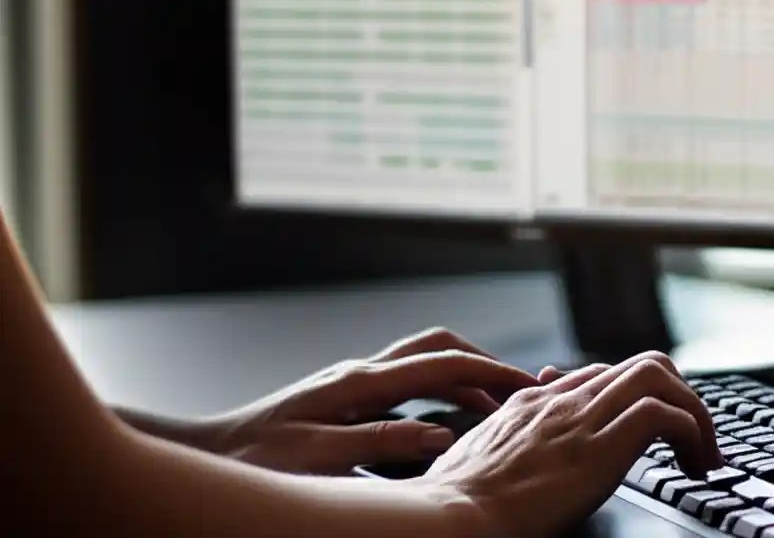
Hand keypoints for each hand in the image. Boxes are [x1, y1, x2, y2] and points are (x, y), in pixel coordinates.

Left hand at [200, 329, 537, 474]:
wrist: (210, 454)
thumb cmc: (258, 461)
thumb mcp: (321, 458)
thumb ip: (382, 444)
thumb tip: (442, 438)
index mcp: (361, 383)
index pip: (443, 363)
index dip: (491, 371)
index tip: (527, 384)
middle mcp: (361, 372)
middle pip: (438, 347)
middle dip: (483, 361)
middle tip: (517, 388)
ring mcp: (354, 381)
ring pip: (424, 361)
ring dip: (462, 375)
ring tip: (494, 404)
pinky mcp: (347, 396)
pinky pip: (408, 382)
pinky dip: (440, 390)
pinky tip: (448, 416)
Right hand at [423, 351, 722, 536]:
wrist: (449, 520)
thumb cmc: (453, 508)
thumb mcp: (472, 466)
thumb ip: (495, 451)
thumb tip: (502, 469)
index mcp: (530, 406)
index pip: (597, 377)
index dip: (632, 400)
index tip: (652, 432)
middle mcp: (559, 401)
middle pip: (636, 365)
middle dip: (677, 396)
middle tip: (690, 441)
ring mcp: (579, 418)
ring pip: (657, 373)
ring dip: (693, 409)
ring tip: (702, 453)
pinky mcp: (599, 446)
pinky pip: (663, 414)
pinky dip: (691, 431)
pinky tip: (694, 464)